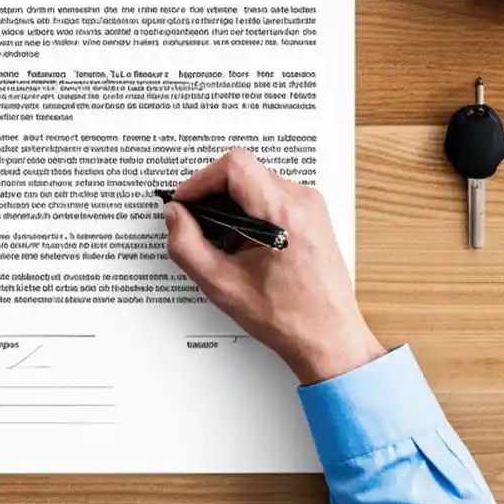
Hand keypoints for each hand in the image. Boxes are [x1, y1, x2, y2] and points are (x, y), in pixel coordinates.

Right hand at [164, 149, 384, 383]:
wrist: (328, 337)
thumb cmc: (287, 318)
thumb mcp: (222, 285)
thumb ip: (187, 245)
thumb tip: (174, 215)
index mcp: (283, 213)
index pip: (235, 165)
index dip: (201, 179)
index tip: (185, 202)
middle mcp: (303, 201)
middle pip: (245, 171)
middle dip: (213, 193)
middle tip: (195, 224)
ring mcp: (312, 206)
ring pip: (257, 181)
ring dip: (231, 203)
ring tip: (220, 240)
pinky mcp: (313, 215)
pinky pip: (273, 195)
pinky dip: (250, 210)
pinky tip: (242, 242)